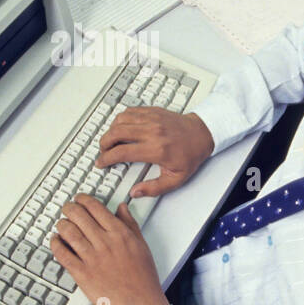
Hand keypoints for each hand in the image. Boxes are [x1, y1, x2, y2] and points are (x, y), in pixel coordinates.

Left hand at [51, 195, 167, 304]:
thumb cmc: (143, 278)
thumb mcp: (141, 245)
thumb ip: (130, 224)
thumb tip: (122, 208)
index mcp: (119, 233)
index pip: (95, 207)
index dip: (83, 199)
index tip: (79, 199)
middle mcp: (104, 242)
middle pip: (78, 216)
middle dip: (69, 208)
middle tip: (67, 208)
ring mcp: (91, 258)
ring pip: (68, 232)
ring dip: (61, 224)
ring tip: (61, 224)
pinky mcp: (82, 274)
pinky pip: (62, 254)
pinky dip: (56, 244)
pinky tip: (55, 241)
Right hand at [96, 108, 213, 198]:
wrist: (202, 134)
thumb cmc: (190, 155)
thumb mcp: (176, 179)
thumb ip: (154, 188)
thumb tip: (135, 192)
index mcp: (156, 150)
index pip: (121, 152)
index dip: (106, 159)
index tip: (101, 163)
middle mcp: (152, 132)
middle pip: (116, 133)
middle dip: (103, 144)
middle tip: (103, 152)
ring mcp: (151, 119)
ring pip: (120, 120)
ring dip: (110, 131)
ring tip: (110, 140)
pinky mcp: (152, 111)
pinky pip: (129, 111)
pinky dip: (120, 119)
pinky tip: (120, 127)